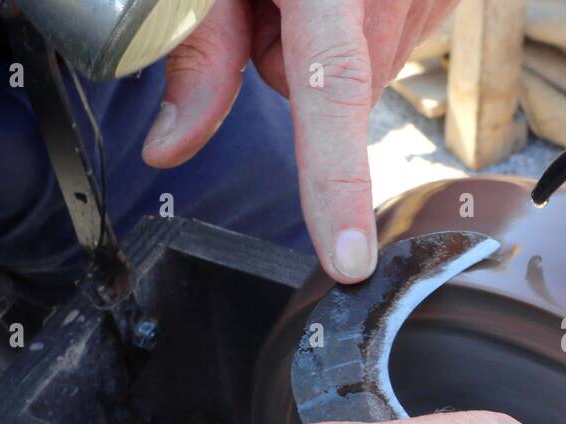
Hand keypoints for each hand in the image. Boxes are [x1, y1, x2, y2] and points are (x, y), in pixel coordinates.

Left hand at [142, 0, 458, 283]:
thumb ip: (196, 50)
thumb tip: (170, 147)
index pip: (331, 96)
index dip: (335, 185)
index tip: (348, 257)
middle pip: (334, 89)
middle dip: (290, 57)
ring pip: (365, 66)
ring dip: (329, 35)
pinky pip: (395, 33)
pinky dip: (365, 16)